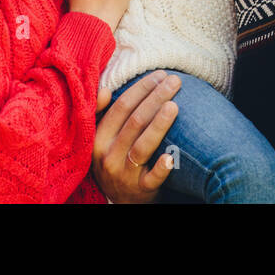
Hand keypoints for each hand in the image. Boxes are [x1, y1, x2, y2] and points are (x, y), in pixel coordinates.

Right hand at [90, 71, 180, 202]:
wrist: (122, 199)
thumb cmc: (116, 159)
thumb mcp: (103, 138)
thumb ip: (102, 114)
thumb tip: (106, 89)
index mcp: (99, 139)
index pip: (120, 108)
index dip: (141, 89)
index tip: (160, 74)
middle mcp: (108, 156)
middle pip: (134, 122)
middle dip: (155, 98)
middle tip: (175, 82)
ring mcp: (124, 174)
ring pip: (142, 146)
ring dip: (158, 125)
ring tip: (174, 106)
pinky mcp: (140, 190)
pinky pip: (151, 178)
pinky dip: (161, 168)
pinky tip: (171, 156)